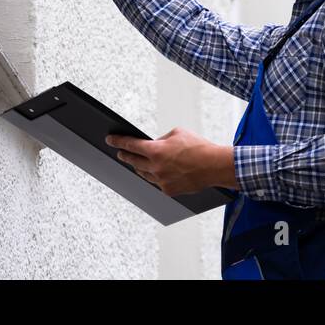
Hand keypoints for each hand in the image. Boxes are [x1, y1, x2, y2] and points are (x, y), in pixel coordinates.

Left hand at [104, 128, 237, 196]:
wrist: (214, 166)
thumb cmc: (199, 147)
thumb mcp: (177, 133)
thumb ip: (162, 139)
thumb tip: (154, 145)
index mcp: (156, 151)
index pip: (131, 145)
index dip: (118, 142)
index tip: (110, 139)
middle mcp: (156, 167)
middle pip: (133, 161)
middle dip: (125, 155)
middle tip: (120, 152)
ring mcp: (161, 181)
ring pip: (143, 174)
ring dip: (139, 167)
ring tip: (137, 162)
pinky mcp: (169, 190)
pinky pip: (156, 182)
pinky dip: (155, 176)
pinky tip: (155, 172)